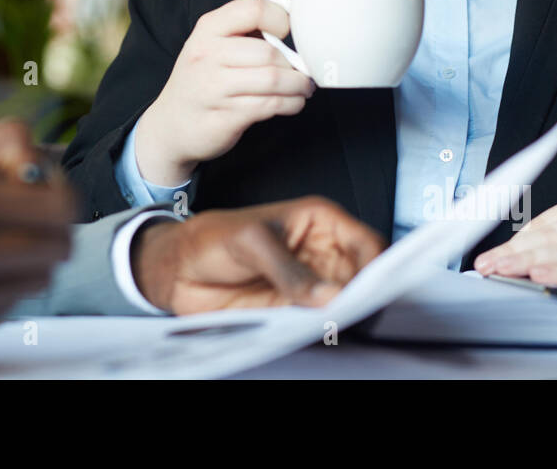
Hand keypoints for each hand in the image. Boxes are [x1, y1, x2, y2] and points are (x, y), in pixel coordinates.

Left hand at [131, 196, 383, 312]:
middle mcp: (323, 253)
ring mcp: (312, 284)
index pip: (366, 242)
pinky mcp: (298, 310)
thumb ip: (289, 270)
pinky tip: (324, 335)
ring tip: (341, 326)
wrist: (179, 270)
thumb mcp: (250, 242)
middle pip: (364, 276)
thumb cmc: (212, 238)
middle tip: (359, 314)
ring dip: (349, 315)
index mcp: (320, 221)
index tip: (375, 290)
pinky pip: (323, 322)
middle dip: (367, 295)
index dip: (378, 264)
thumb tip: (330, 295)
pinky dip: (328, 330)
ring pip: (348, 301)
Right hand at [134, 0, 314, 184]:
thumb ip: (247, 13)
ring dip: (298, 86)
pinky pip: (269, 106)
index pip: (253, 9)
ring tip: (303, 88)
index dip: (282, 18)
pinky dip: (291, 104)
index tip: (291, 33)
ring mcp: (213, 87)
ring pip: (272, 80)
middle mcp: (207, 54)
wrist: (171, 125)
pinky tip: (293, 103)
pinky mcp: (223, 117)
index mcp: (208, 28)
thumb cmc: (200, 79)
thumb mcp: (215, 40)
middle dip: (297, 64)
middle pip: (269, 52)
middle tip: (306, 71)